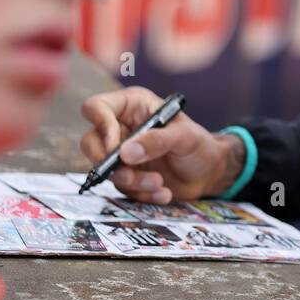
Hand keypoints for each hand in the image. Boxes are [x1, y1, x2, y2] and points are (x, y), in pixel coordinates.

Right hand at [78, 85, 241, 202]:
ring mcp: (122, 153)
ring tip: (159, 183)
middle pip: (90, 142)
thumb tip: (125, 153)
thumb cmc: (199, 145)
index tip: (116, 148)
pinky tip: (163, 193)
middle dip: (109, 163)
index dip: (100, 126)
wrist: (209, 173)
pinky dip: (141, 194)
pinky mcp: (127, 175)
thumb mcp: (184, 137)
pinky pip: (121, 188)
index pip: (96, 107)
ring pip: (106, 169)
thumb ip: (157, 141)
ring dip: (132, 181)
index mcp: (132, 106)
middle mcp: (121, 127)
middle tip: (129, 174)